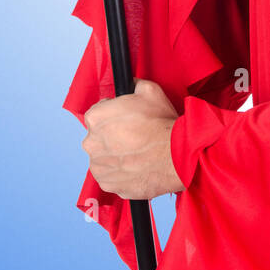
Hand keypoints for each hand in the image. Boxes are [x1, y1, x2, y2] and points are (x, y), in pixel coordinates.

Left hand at [81, 79, 183, 199]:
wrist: (177, 155)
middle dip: (112, 138)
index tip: (125, 121)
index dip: (113, 116)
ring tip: (137, 155)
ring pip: (103, 159)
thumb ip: (134, 86)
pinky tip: (137, 167)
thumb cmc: (162, 124)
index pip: (96, 115)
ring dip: (115, 157)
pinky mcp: (109, 185)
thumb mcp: (150, 91)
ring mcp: (99, 166)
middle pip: (98, 138)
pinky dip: (121, 174)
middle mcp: (91, 143)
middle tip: (134, 138)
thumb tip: (132, 85)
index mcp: (96, 118)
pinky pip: (111, 178)